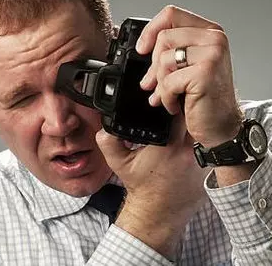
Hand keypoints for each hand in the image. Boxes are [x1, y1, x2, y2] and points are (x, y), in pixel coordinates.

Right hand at [96, 113, 209, 257]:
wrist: (157, 211)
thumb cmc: (141, 186)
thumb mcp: (119, 164)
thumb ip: (109, 143)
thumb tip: (105, 128)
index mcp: (167, 146)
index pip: (179, 111)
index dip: (176, 101)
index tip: (170, 101)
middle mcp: (188, 152)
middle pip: (196, 118)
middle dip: (188, 110)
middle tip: (179, 109)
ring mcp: (202, 160)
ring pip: (205, 130)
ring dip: (197, 124)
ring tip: (186, 124)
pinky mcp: (209, 168)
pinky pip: (209, 145)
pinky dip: (202, 139)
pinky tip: (192, 141)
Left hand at [137, 5, 242, 146]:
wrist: (220, 124)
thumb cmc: (205, 96)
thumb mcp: (186, 66)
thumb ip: (170, 51)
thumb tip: (142, 50)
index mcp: (208, 32)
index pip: (171, 14)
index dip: (150, 30)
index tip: (141, 49)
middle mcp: (213, 38)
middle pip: (163, 38)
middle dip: (153, 66)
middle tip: (152, 84)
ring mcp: (212, 54)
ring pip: (163, 60)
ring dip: (160, 83)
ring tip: (167, 95)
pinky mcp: (205, 72)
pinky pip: (168, 81)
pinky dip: (166, 97)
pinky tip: (174, 105)